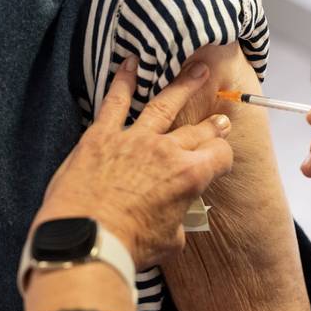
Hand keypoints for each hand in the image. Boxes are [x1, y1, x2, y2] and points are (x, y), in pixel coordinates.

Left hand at [34, 58, 234, 268]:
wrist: (87, 240)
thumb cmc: (128, 246)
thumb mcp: (168, 242)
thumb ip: (177, 223)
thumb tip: (175, 220)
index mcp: (188, 178)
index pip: (219, 156)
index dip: (223, 158)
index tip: (220, 160)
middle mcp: (166, 152)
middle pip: (197, 131)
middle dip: (213, 123)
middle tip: (220, 118)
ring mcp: (133, 140)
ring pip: (164, 105)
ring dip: (183, 86)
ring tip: (197, 69)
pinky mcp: (101, 137)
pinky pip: (115, 103)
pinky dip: (123, 81)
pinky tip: (131, 63)